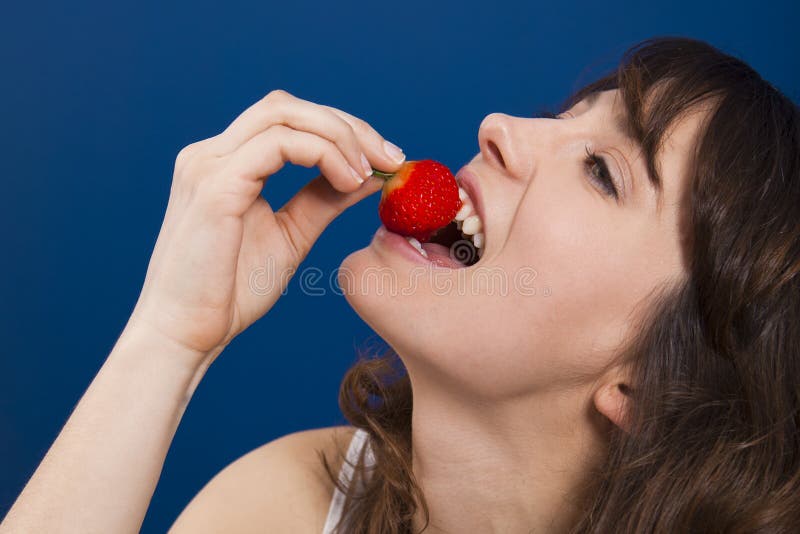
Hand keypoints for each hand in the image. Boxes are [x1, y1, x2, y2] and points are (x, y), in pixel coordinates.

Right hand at [126, 89, 404, 362]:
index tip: (387, 159)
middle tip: (392, 158)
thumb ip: (325, 197)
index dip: (342, 129)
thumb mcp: (292, 233)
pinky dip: (323, 154)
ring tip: (370, 173)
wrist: (185, 334)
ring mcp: (208, 165)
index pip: (288, 119)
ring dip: (340, 136)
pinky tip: (348, 181)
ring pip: (284, 115)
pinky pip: (279, 144)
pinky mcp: (214, 186)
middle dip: (348, 125)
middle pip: (288, 106)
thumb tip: (371, 173)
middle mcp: (210, 153)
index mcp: (224, 163)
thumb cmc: (231, 291)